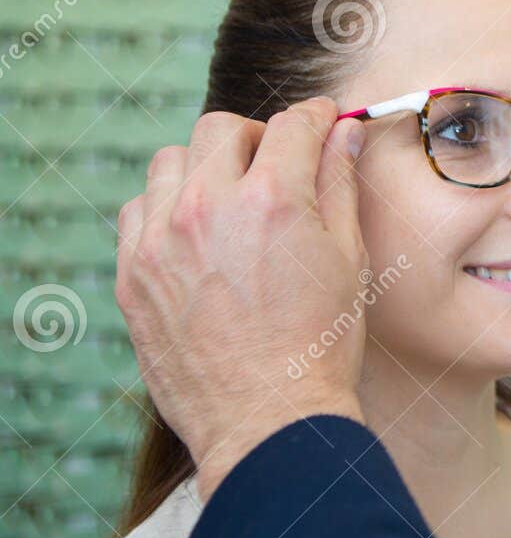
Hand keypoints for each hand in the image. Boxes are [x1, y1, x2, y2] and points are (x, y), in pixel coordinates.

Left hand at [115, 97, 369, 498]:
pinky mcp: (133, 274)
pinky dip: (166, 207)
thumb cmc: (321, 345)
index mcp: (273, 200)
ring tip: (230, 200)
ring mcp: (161, 241)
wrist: (268, 419)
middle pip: (220, 129)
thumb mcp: (349, 259)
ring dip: (203, 167)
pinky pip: (138, 210)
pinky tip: (195, 234)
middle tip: (277, 163)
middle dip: (256, 136)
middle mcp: (207, 208)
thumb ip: (340, 186)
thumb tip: (342, 135)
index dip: (316, 118)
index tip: (324, 123)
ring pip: (171, 162)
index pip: (291, 124)